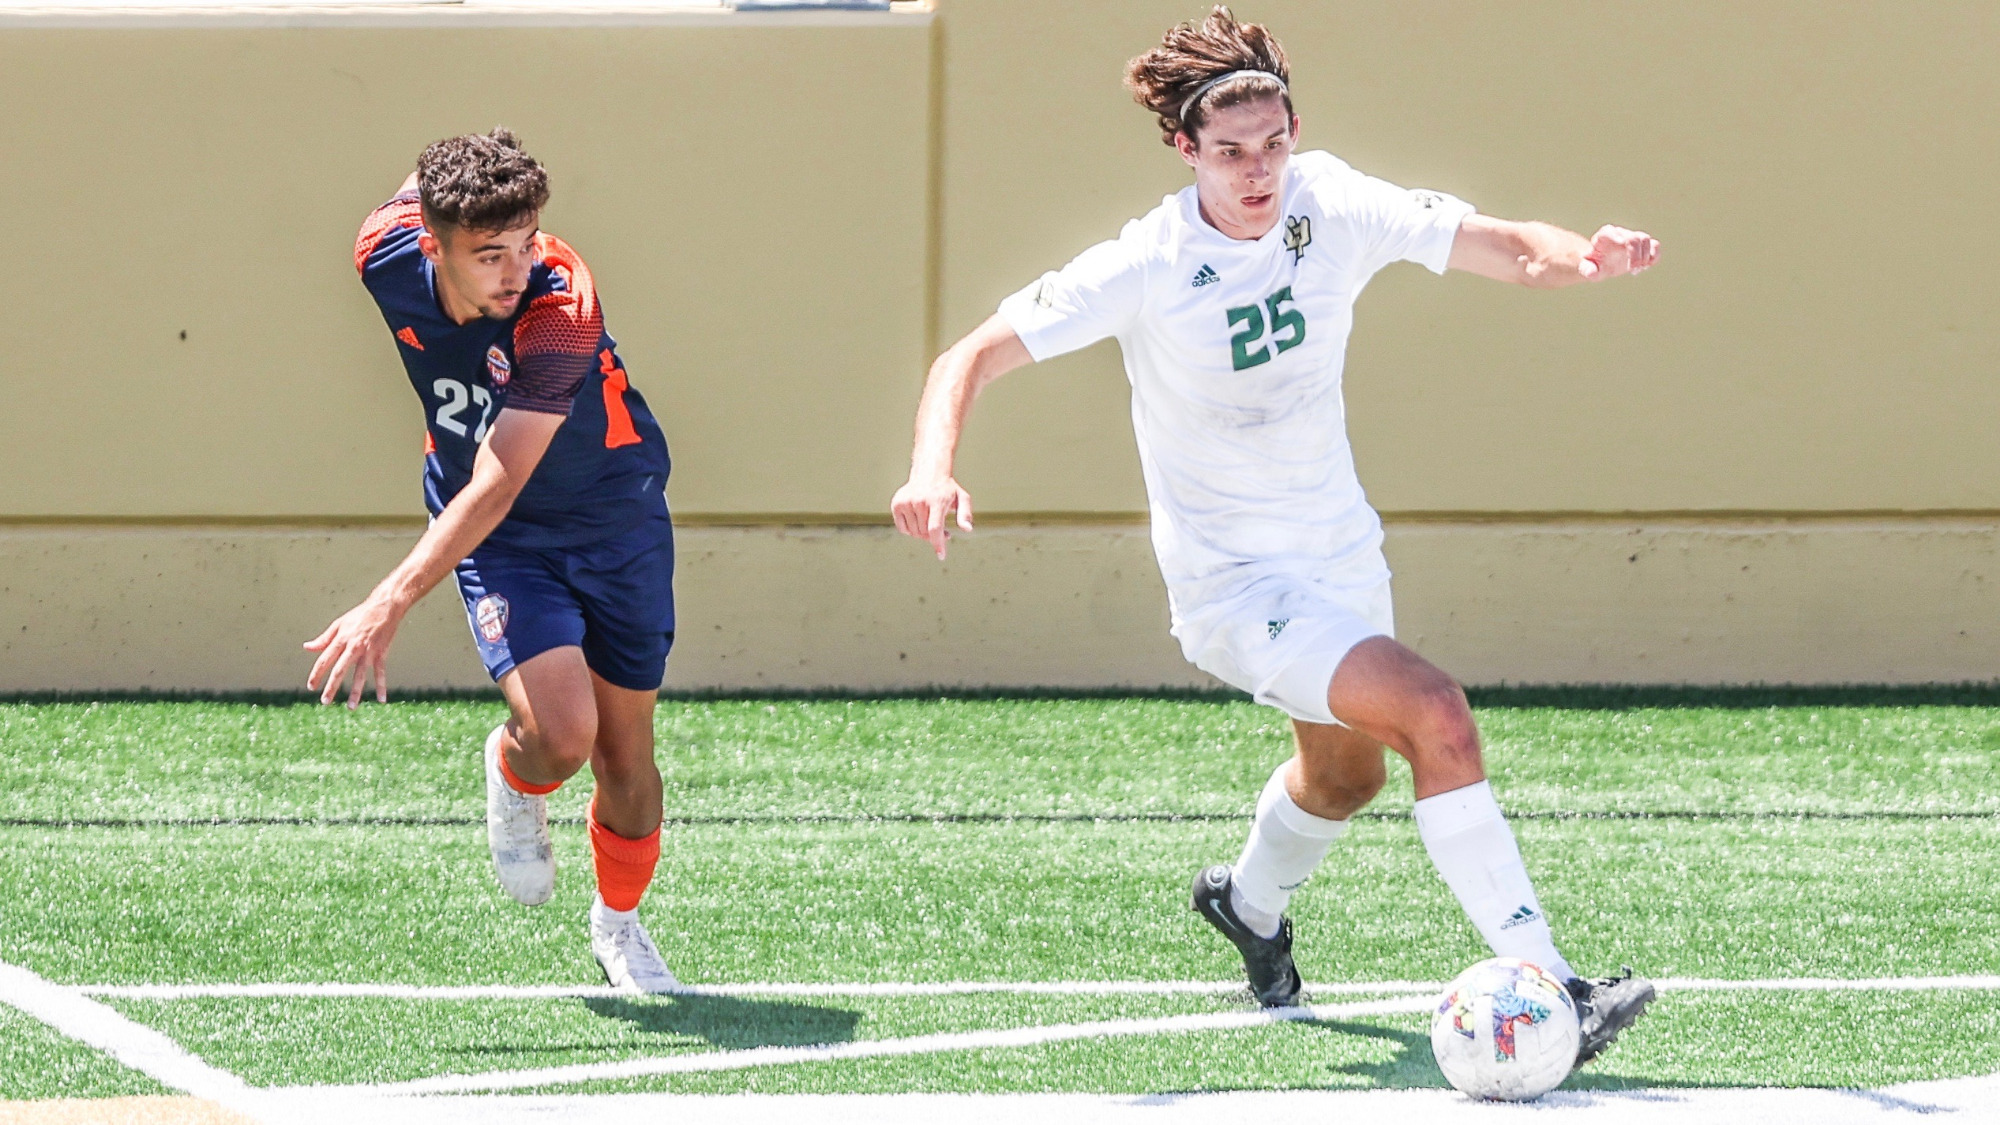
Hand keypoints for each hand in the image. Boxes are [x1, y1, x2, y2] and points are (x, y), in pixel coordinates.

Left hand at [303, 593, 404, 707]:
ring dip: (355, 692)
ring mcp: (368, 651)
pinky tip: (382, 700)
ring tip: (350, 707)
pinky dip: (382, 686)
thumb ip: (324, 639)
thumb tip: (307, 647)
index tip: (311, 687)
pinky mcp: (381, 653)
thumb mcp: (339, 624)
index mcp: (341, 639)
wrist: (385, 607)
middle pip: (340, 670)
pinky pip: (381, 673)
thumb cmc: (360, 615)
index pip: (325, 660)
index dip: (317, 674)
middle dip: (332, 687)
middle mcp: (353, 647)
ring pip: (360, 675)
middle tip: (325, 702)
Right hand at [891, 475, 973, 559]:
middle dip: (934, 538)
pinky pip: (902, 529)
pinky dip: (911, 530)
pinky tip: (919, 521)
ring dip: (923, 534)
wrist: (928, 473)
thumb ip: (965, 514)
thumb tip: (967, 529)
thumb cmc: (947, 489)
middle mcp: (919, 501)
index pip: (934, 528)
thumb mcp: (961, 498)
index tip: (941, 556)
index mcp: (936, 500)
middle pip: (924, 533)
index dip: (937, 544)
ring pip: (913, 533)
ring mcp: (906, 502)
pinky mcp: (897, 504)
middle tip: (944, 533)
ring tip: (932, 525)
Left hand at [1578, 225, 1659, 279]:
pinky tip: (1646, 266)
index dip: (1615, 236)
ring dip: (1645, 256)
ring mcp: (1633, 238)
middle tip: (1632, 270)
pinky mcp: (1643, 246)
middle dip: (1635, 254)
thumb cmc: (1594, 264)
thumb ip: (1587, 270)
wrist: (1603, 263)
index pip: (1609, 231)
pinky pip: (1655, 245)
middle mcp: (1620, 234)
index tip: (1621, 245)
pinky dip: (1654, 256)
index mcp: (1603, 236)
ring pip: (1645, 239)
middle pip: (1632, 237)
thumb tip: (1591, 273)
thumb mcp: (1587, 268)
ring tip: (1637, 270)